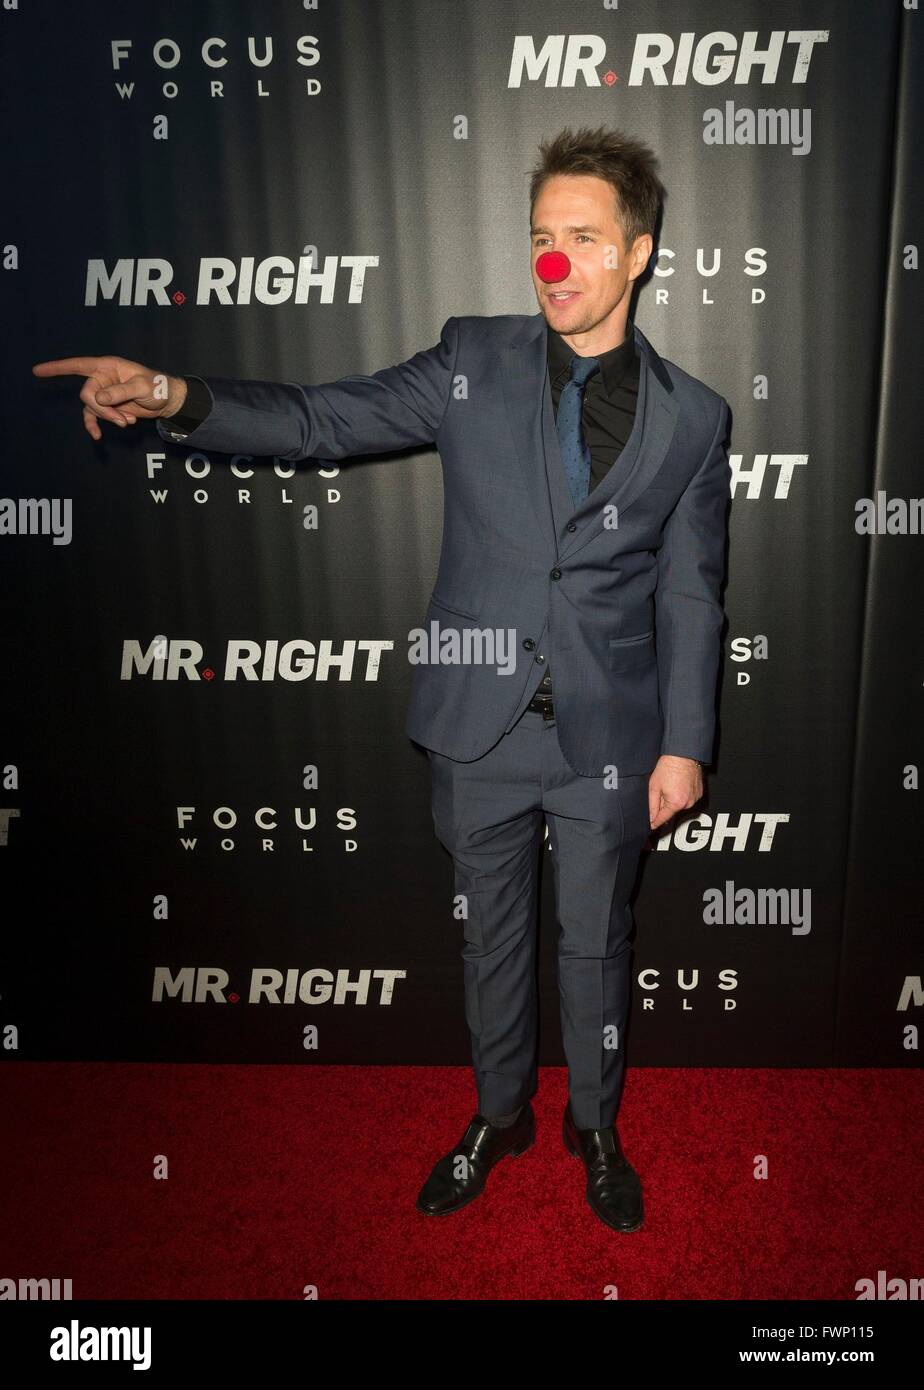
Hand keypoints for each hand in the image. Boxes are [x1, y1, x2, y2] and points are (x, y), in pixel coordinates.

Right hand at [31, 355, 187, 440]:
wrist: (168, 401)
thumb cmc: (158, 387)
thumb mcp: (142, 387)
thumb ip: (120, 392)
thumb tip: (98, 399)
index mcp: (107, 367)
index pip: (77, 365)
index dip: (57, 368)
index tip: (37, 371)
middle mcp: (102, 378)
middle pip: (87, 395)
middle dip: (103, 410)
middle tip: (122, 419)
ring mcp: (104, 394)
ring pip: (92, 408)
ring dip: (107, 419)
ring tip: (126, 423)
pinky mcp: (108, 407)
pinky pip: (94, 417)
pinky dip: (97, 425)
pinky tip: (98, 436)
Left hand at [648, 755, 703, 830]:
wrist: (683, 754)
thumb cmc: (669, 766)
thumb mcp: (654, 786)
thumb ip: (652, 805)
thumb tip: (651, 818)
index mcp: (676, 803)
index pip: (663, 819)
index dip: (654, 822)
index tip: (650, 826)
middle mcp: (688, 803)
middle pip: (671, 811)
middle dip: (664, 805)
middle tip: (660, 791)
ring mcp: (695, 798)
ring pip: (679, 805)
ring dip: (673, 800)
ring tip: (670, 785)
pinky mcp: (699, 793)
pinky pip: (687, 798)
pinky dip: (681, 794)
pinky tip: (677, 784)